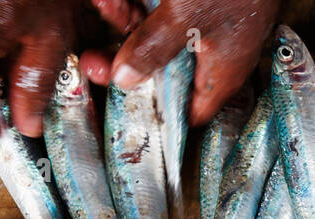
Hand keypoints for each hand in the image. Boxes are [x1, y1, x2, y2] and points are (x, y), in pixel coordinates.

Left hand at [80, 0, 276, 124]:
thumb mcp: (185, 18)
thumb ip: (153, 49)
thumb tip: (125, 78)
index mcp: (220, 73)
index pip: (189, 112)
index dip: (158, 112)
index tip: (125, 104)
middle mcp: (214, 53)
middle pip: (162, 70)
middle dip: (126, 57)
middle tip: (95, 59)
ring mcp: (207, 25)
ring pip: (157, 34)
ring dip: (127, 21)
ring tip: (104, 4)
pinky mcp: (201, 3)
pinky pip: (162, 11)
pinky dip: (139, 4)